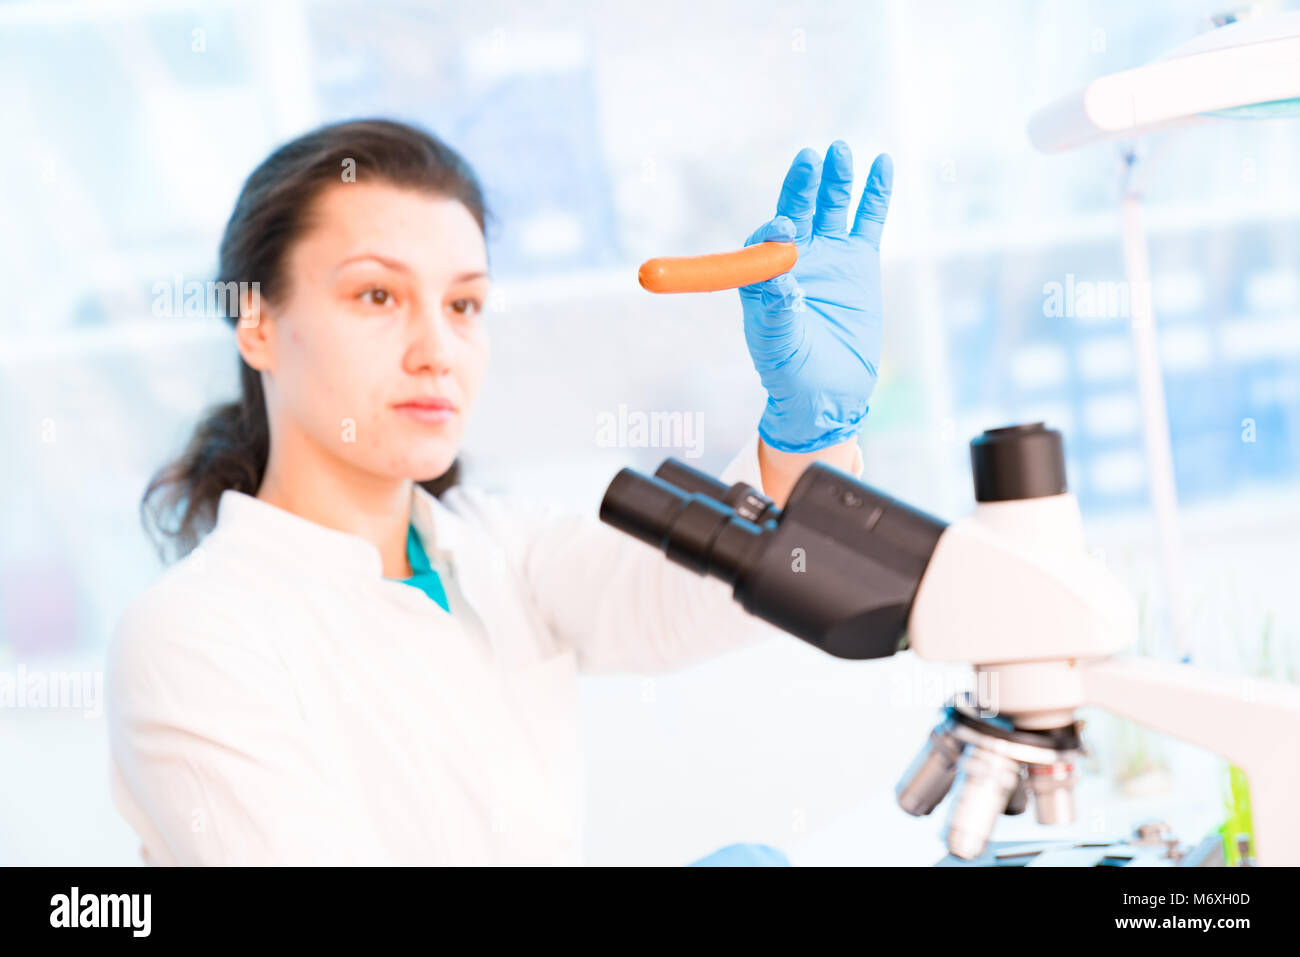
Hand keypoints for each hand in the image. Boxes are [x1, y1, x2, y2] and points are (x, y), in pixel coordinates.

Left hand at [739, 141, 892, 452]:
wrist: (827, 392)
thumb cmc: (790, 371)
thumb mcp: (778, 345)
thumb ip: (777, 310)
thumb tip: (782, 278)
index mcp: (763, 275)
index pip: (765, 239)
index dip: (775, 229)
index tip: (787, 227)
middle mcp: (792, 257)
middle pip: (798, 210)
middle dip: (803, 185)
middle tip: (811, 157)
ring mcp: (828, 255)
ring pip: (832, 208)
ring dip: (836, 180)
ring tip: (842, 151)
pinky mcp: (859, 261)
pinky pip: (868, 221)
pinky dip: (875, 194)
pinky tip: (883, 165)